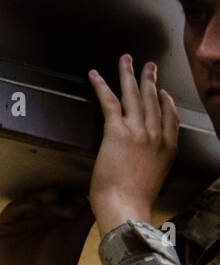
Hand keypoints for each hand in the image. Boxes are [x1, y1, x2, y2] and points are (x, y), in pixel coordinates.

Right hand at [0, 188, 93, 264]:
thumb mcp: (75, 239)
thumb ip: (84, 219)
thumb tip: (98, 197)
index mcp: (54, 221)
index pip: (62, 201)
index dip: (70, 197)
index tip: (80, 198)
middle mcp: (37, 218)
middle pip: (45, 198)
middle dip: (56, 195)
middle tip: (65, 195)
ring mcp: (20, 220)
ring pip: (29, 200)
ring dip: (40, 196)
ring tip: (53, 196)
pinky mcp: (4, 225)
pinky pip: (12, 209)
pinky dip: (23, 203)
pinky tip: (34, 203)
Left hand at [87, 55, 178, 235]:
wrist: (125, 205)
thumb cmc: (134, 200)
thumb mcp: (154, 179)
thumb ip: (152, 163)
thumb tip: (141, 159)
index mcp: (168, 149)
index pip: (171, 118)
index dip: (166, 101)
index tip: (162, 91)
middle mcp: (157, 136)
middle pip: (154, 100)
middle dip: (150, 79)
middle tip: (148, 64)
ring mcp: (138, 131)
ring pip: (134, 94)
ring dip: (128, 74)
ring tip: (126, 59)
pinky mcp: (117, 131)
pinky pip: (108, 101)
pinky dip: (100, 85)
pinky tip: (94, 74)